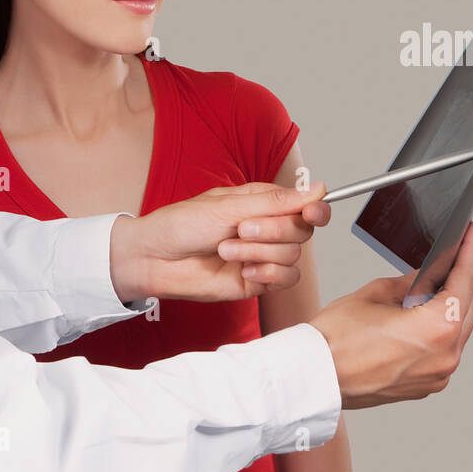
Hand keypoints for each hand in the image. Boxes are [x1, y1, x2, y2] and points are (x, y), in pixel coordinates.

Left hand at [108, 182, 330, 302]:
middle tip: (240, 229)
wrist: (155, 259)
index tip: (311, 213)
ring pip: (293, 256)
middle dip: (273, 231)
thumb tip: (318, 189)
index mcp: (264, 203)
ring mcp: (264, 256)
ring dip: (259, 252)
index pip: (307, 205)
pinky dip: (267, 274)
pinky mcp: (258, 282)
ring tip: (225, 249)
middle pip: (302, 231)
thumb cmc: (183, 224)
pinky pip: (285, 279)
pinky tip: (244, 271)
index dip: (316, 209)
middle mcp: (269, 229)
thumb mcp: (229, 206)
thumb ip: (276, 202)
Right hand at [309, 220, 472, 408]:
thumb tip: (427, 275)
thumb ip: (411, 281)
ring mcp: (438, 374)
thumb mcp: (376, 293)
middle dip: (461, 278)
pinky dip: (439, 331)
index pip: (466, 280)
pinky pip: (445, 351)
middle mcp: (446, 355)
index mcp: (437, 328)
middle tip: (449, 255)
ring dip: (450, 306)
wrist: (313, 378)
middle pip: (469, 305)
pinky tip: (419, 317)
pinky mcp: (427, 385)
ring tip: (428, 287)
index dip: (470, 249)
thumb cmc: (335, 340)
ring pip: (460, 329)